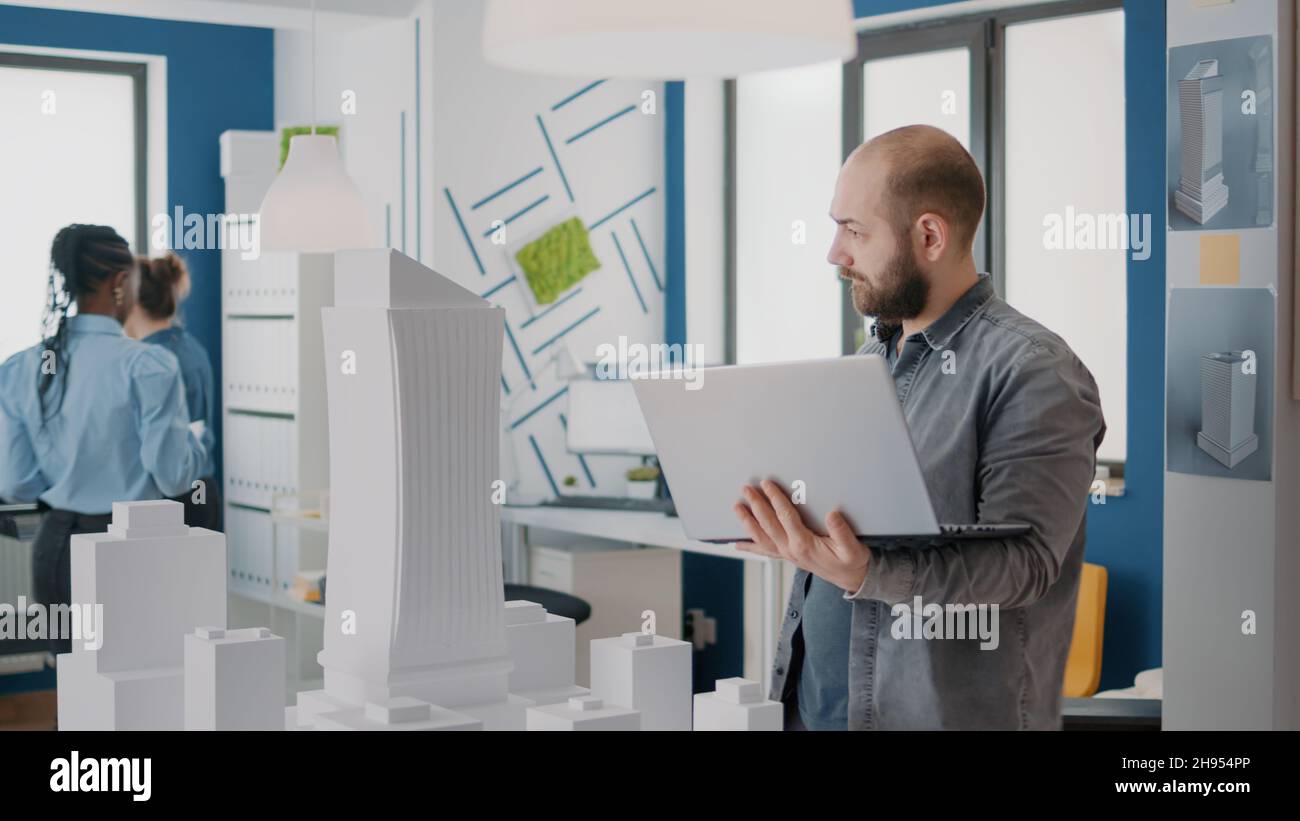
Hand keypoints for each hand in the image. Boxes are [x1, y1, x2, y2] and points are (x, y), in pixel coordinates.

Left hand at [733, 479, 870, 593]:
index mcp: (805, 544)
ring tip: (737, 507)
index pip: (785, 517)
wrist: (852, 578)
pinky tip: (738, 543)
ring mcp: (787, 554)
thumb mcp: (853, 548)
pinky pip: (765, 550)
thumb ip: (842, 532)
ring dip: (748, 521)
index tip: (766, 484)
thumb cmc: (851, 562)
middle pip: (768, 524)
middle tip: (745, 488)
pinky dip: (750, 546)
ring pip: (762, 537)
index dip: (775, 499)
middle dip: (756, 505)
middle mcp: (791, 549)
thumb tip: (832, 514)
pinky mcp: (788, 556)